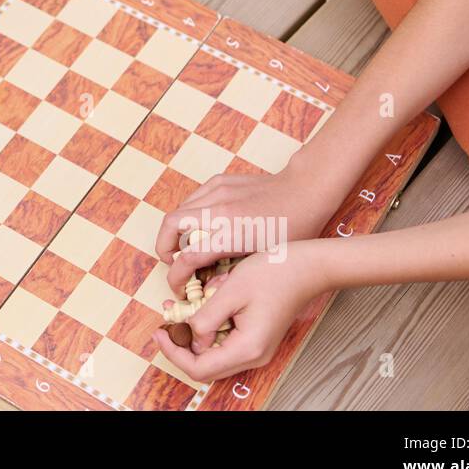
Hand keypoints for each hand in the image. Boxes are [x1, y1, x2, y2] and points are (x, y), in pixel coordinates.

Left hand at [154, 241, 329, 381]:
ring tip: (178, 313)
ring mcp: (257, 350)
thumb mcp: (229, 290)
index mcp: (246, 348)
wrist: (307, 267)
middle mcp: (253, 356)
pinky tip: (199, 310)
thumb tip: (191, 336)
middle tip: (165, 323)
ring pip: (214, 357)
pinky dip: (208, 332)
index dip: (173, 352)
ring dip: (193, 339)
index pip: (198, 368)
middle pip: (205, 368)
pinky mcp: (257, 340)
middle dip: (180, 347)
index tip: (158, 331)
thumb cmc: (272, 273)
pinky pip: (225, 345)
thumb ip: (206, 317)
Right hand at [155, 164, 337, 292]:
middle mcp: (219, 210)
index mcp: (232, 235)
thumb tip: (209, 287)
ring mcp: (217, 191)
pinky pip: (192, 200)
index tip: (179, 287)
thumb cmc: (293, 228)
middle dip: (163, 248)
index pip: (187, 257)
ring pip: (178, 211)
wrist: (305, 190)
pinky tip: (201, 226)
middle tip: (173, 263)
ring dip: (175, 231)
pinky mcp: (219, 181)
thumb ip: (234, 272)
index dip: (176, 277)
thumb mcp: (265, 259)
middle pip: (170, 226)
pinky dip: (188, 215)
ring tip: (186, 246)